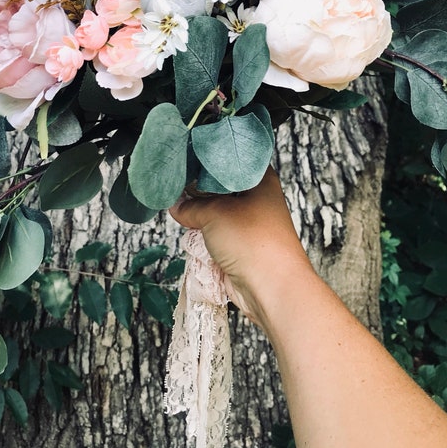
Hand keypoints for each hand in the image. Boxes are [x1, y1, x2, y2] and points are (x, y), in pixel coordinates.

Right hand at [169, 167, 311, 326]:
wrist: (271, 287)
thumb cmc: (253, 240)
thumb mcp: (215, 213)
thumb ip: (191, 206)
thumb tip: (175, 205)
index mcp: (259, 179)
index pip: (230, 161)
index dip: (207, 161)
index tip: (183, 160)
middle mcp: (256, 199)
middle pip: (219, 189)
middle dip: (198, 194)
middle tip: (176, 187)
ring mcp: (247, 224)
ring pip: (215, 215)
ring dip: (199, 219)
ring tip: (182, 212)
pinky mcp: (239, 247)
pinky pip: (214, 237)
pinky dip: (203, 239)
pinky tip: (191, 235)